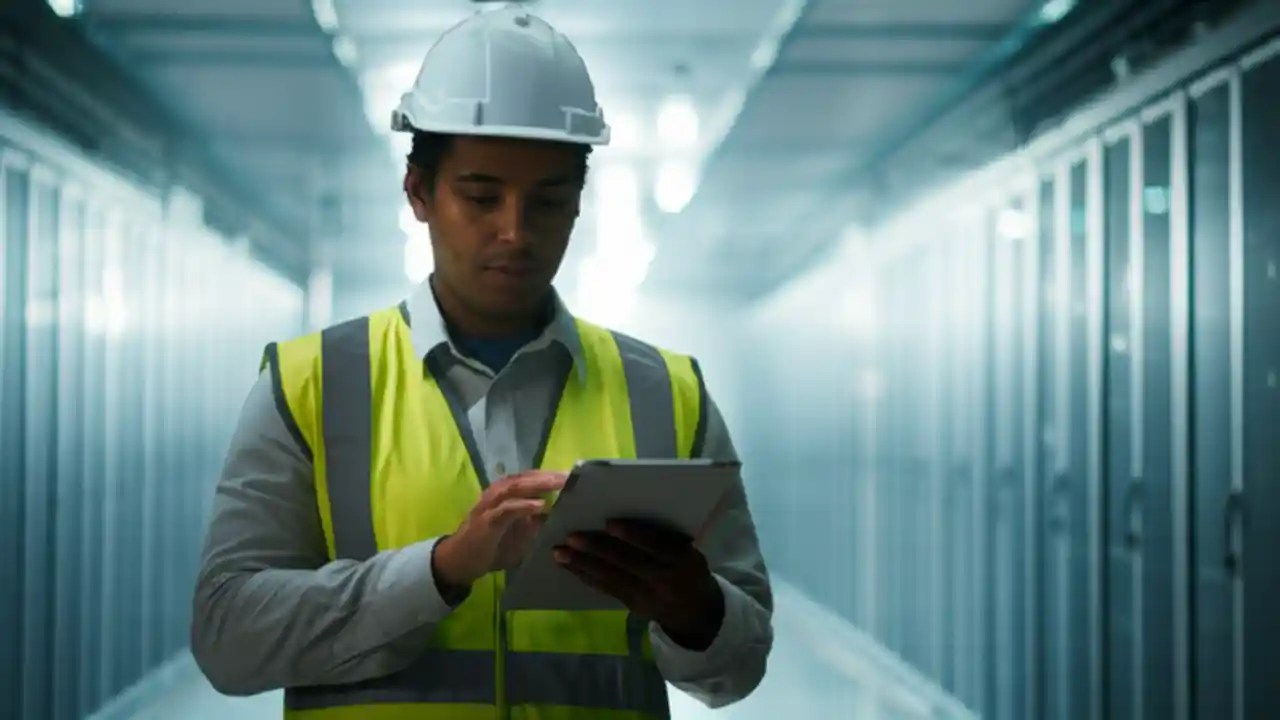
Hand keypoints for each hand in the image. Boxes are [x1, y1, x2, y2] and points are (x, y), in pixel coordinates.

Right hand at [434, 471, 565, 588]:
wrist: (460, 562)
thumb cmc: (492, 546)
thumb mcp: (521, 533)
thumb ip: (538, 523)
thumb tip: (562, 516)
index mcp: (505, 494)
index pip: (530, 478)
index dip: (550, 474)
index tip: (574, 474)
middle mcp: (497, 494)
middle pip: (525, 478)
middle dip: (548, 475)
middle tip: (571, 475)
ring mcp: (490, 506)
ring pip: (515, 487)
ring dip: (539, 484)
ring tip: (559, 483)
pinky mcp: (486, 521)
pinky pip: (506, 509)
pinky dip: (524, 505)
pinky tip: (540, 505)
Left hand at [554, 519, 724, 650]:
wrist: (695, 612)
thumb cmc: (688, 568)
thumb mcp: (689, 552)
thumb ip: (665, 537)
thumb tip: (628, 510)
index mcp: (682, 561)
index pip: (656, 547)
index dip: (633, 535)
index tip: (609, 523)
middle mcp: (663, 580)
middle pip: (627, 563)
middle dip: (597, 550)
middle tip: (572, 537)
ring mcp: (645, 596)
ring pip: (610, 578)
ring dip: (582, 565)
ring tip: (560, 553)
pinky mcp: (631, 605)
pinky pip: (606, 589)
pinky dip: (586, 577)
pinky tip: (569, 567)